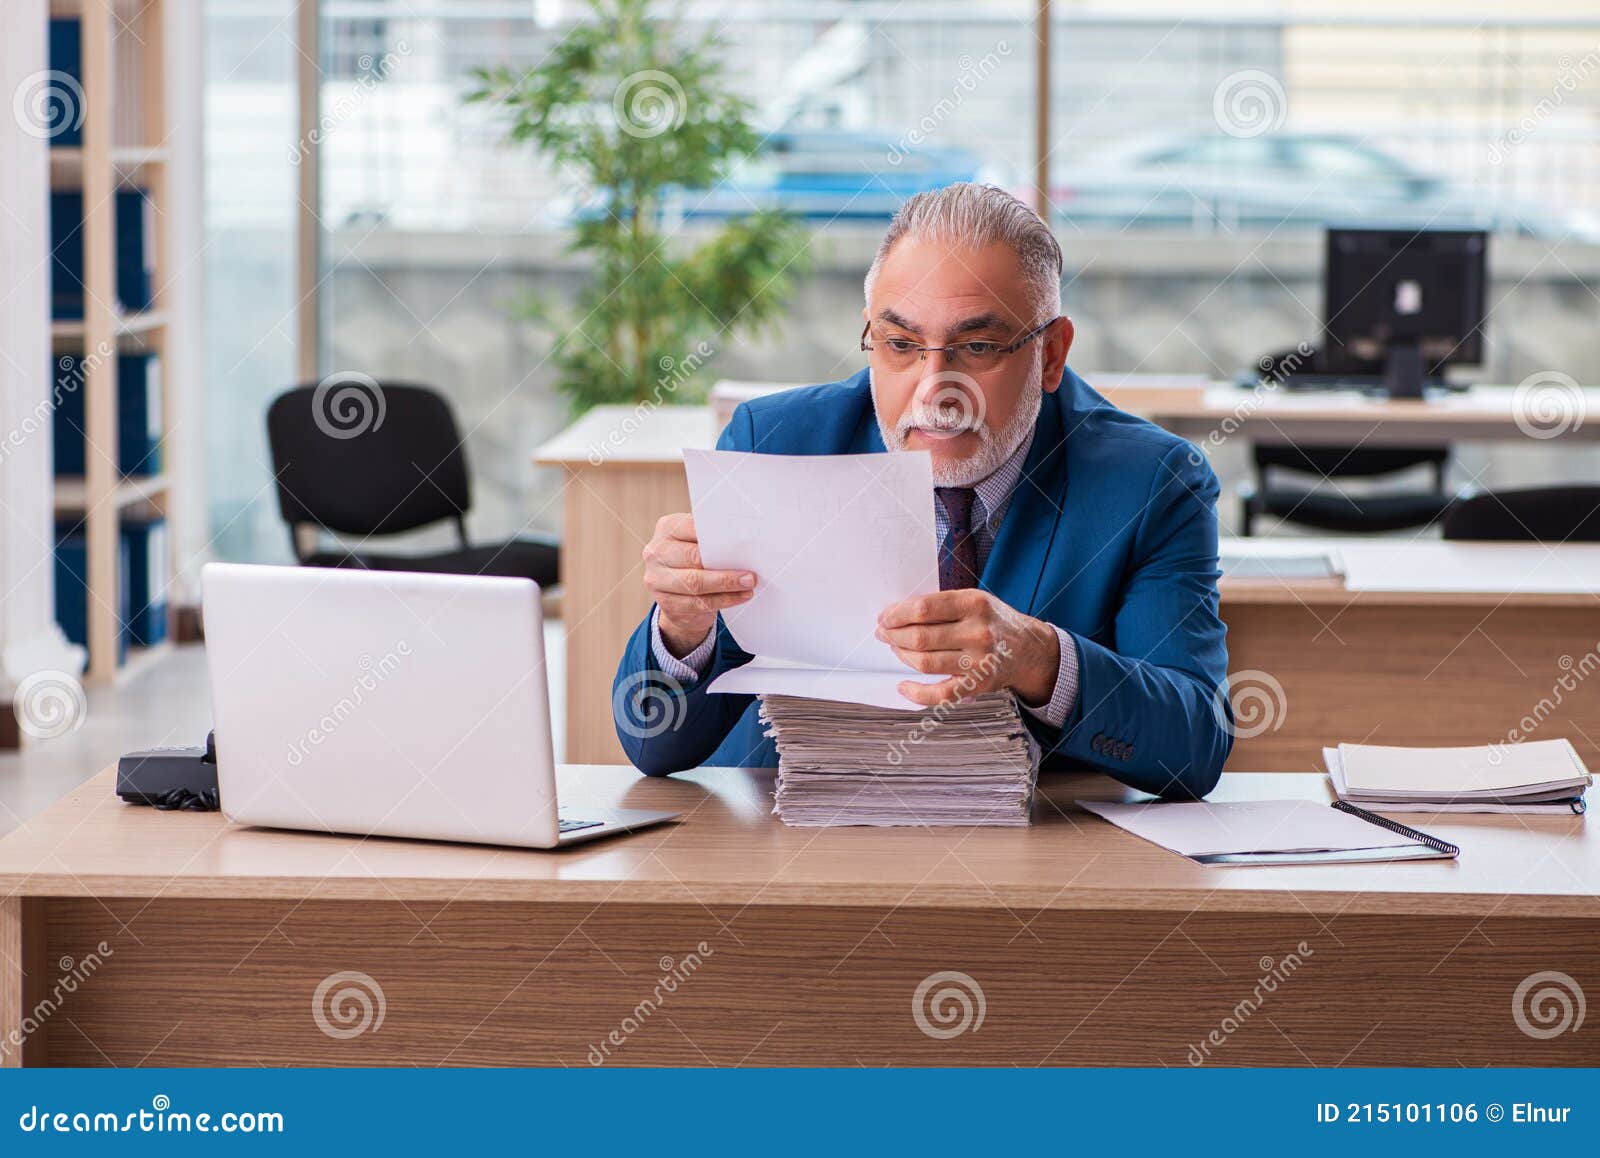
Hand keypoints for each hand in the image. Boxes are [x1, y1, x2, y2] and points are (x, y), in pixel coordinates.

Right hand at [642, 513, 755, 655]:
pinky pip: (697, 603)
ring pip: (695, 584)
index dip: (718, 536)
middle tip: (750, 574)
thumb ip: (713, 539)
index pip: (693, 528)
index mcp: (667, 529)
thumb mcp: (698, 542)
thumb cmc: (694, 560)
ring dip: (726, 586)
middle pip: (693, 558)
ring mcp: (657, 579)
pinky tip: (739, 597)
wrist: (675, 592)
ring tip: (748, 586)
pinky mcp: (665, 603)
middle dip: (725, 568)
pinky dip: (722, 601)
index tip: (743, 543)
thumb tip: (744, 542)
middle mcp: (656, 552)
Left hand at [876, 589, 1059, 707]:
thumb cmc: (993, 621)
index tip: (884, 617)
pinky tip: (903, 686)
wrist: (1029, 649)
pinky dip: (916, 693)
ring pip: (924, 663)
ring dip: (901, 656)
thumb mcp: (975, 600)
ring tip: (896, 649)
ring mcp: (978, 662)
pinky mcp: (978, 685)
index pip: (923, 608)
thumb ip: (941, 604)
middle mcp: (978, 632)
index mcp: (974, 604)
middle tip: (883, 633)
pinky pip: (940, 695)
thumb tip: (896, 614)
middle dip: (893, 635)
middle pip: (920, 637)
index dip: (896, 614)